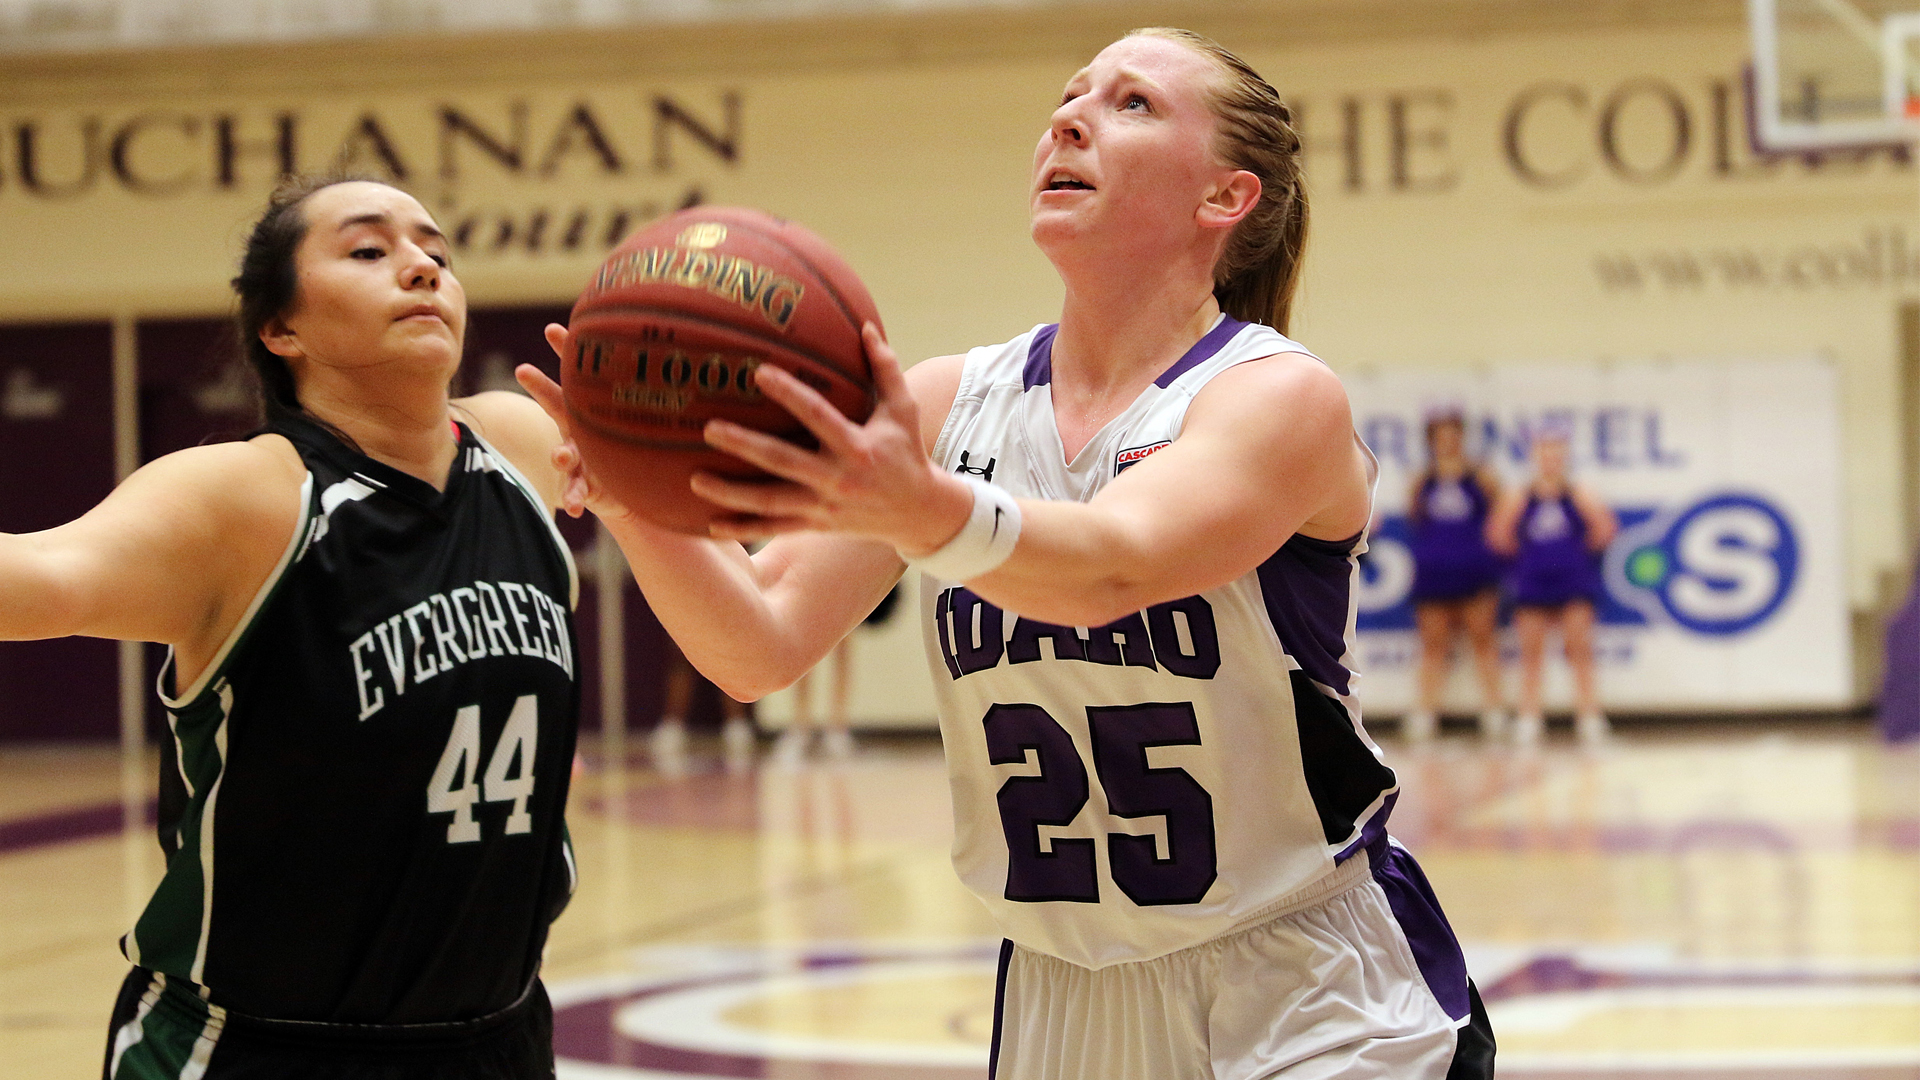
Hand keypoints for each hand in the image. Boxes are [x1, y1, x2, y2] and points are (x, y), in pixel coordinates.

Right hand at [514, 324, 634, 521]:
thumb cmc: (636, 450)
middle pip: (557, 405)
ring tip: (561, 455)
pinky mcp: (585, 487)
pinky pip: (577, 492)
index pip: (578, 376)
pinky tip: (574, 508)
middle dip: (541, 386)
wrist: (635, 490)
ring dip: (561, 453)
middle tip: (523, 369)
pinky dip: (575, 498)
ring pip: (563, 452)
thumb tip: (681, 355)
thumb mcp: (644, 422)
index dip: (565, 351)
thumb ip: (651, 397)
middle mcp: (579, 430)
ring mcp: (579, 459)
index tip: (553, 328)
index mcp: (592, 411)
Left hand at [694, 323, 970, 551]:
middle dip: (745, 445)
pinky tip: (711, 525)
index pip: (817, 416)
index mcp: (856, 446)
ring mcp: (824, 506)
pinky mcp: (816, 525)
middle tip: (709, 428)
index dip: (789, 394)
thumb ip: (886, 370)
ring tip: (695, 479)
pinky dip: (745, 527)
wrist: (917, 512)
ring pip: (771, 500)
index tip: (759, 372)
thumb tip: (866, 328)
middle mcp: (837, 478)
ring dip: (732, 492)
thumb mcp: (903, 411)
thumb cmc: (906, 452)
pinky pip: (775, 527)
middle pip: (782, 461)